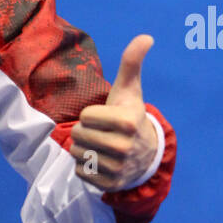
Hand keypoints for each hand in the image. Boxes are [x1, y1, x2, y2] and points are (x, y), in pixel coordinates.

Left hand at [69, 34, 158, 191]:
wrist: (145, 155)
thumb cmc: (130, 116)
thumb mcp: (129, 91)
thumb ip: (132, 63)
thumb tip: (146, 37)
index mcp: (127, 122)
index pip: (85, 116)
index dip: (91, 115)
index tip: (106, 118)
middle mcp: (124, 147)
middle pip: (78, 135)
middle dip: (84, 131)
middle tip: (101, 133)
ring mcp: (117, 168)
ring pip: (76, 153)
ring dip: (83, 148)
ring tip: (100, 147)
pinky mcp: (108, 185)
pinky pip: (79, 171)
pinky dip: (85, 167)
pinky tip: (100, 162)